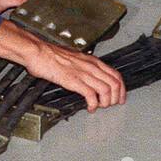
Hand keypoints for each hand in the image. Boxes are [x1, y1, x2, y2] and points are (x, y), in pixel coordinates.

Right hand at [0, 20, 125, 112]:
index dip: (121, 88)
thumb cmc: (52, 55)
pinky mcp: (74, 81)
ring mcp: (83, 73)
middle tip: (111, 105)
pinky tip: (89, 108)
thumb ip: (84, 66)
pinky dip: (93, 104)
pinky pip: (91, 95)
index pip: (115, 74)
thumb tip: (89, 76)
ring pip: (106, 90)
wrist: (38, 52)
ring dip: (105, 102)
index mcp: (92, 60)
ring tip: (99, 107)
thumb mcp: (74, 58)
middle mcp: (91, 66)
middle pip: (114, 83)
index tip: (120, 97)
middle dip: (116, 98)